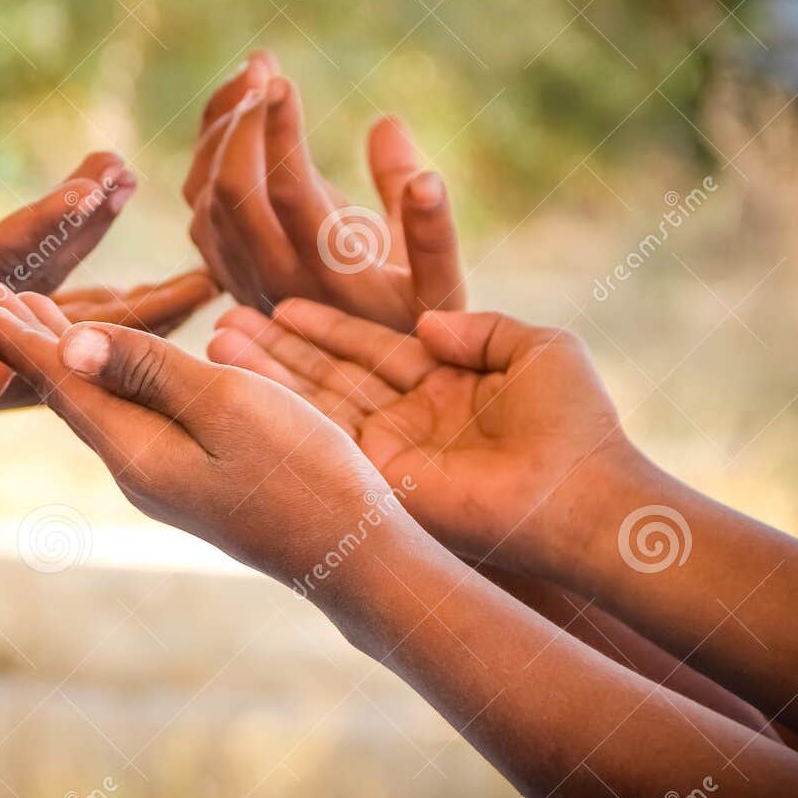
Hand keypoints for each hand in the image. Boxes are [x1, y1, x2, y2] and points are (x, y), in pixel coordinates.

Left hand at [0, 289, 418, 594]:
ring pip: (99, 405)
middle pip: (70, 394)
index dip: (19, 335)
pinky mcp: (193, 479)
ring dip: (64, 358)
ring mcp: (164, 479)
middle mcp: (137, 470)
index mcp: (136, 452)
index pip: (61, 382)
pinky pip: (131, 416)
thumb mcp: (228, 408)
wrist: (354, 555)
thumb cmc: (304, 475)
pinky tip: (111, 369)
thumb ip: (151, 372)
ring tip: (35, 320)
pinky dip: (107, 378)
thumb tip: (71, 343)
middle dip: (29, 343)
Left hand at [184, 48, 464, 329]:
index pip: (288, 195)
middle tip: (266, 68)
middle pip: (230, 191)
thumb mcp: (440, 283)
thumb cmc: (417, 320)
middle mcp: (276, 282)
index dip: (278, 132)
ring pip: (205, 197)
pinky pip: (200, 203)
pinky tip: (241, 110)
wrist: (369, 378)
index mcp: (334, 278)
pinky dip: (211, 150)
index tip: (283, 80)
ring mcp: (242, 279)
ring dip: (222, 130)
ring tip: (257, 75)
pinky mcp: (227, 270)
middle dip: (241, 120)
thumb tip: (388, 127)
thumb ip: (428, 218)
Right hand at [208, 299, 643, 577]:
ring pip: (316, 405)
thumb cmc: (573, 422)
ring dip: (267, 376)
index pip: (371, 347)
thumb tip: (423, 324)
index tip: (279, 303)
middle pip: (331, 375)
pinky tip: (241, 383)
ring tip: (216, 342)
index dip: (327, 325)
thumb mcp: (536, 349)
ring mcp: (390, 453)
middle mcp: (409, 419)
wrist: (581, 494)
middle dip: (280, 349)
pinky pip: (323, 438)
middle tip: (226, 320)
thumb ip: (480, 327)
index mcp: (445, 384)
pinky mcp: (380, 480)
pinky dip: (282, 410)